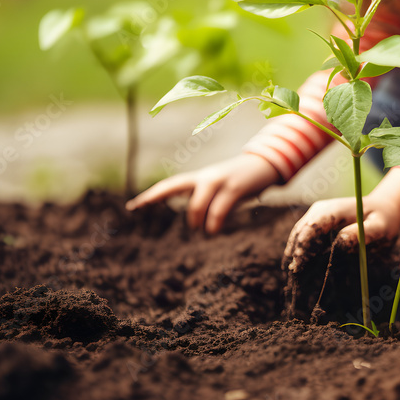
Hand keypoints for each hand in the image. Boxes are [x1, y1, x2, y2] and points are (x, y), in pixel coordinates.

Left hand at [125, 153, 280, 232]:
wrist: (266, 167)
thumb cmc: (242, 183)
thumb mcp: (222, 192)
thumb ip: (207, 202)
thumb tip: (196, 221)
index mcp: (200, 179)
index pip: (170, 186)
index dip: (151, 196)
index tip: (132, 206)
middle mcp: (205, 177)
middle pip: (175, 186)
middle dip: (157, 197)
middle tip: (160, 217)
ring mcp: (219, 181)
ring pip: (197, 202)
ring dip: (196, 220)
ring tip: (202, 231)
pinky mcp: (235, 188)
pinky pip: (219, 208)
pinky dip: (214, 222)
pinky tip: (213, 231)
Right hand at [282, 168, 399, 275]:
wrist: (382, 209)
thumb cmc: (383, 220)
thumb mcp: (379, 227)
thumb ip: (360, 234)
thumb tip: (340, 243)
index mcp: (334, 209)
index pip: (312, 227)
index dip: (303, 247)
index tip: (299, 266)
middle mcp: (320, 210)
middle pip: (300, 232)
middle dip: (295, 254)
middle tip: (295, 279)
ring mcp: (315, 216)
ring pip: (297, 236)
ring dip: (294, 256)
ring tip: (295, 279)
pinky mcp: (316, 225)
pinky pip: (302, 239)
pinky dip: (299, 254)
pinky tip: (301, 271)